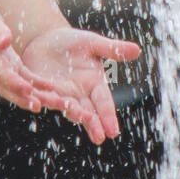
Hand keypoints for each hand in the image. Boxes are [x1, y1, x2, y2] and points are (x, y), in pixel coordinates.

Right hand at [0, 0, 78, 114]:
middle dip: (23, 99)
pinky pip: (24, 78)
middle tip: (38, 107)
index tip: (28, 89)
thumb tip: (4, 42)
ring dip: (33, 97)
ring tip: (51, 103)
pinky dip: (37, 85)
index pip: (2, 73)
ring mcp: (2, 68)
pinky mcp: (9, 64)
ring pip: (17, 88)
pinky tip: (51, 88)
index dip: (14, 83)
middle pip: (9, 89)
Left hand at [19, 25, 141, 144]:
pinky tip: (41, 102)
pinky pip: (43, 97)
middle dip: (93, 124)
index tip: (114, 131)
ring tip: (80, 119)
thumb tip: (138, 50)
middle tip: (100, 138)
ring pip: (66, 107)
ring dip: (72, 114)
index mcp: (94, 84)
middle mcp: (78, 94)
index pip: (103, 102)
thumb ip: (112, 49)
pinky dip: (43, 100)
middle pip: (88, 111)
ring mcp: (60, 94)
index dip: (108, 116)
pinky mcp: (41, 90)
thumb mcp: (93, 43)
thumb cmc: (73, 42)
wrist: (45, 40)